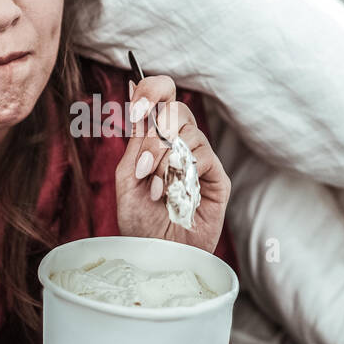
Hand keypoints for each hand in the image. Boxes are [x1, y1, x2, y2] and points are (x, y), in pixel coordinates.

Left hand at [116, 74, 230, 254]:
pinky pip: (203, 156)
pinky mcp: (217, 178)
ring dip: (164, 162)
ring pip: (188, 134)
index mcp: (156, 140)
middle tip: (142, 166)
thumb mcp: (127, 177)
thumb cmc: (140, 223)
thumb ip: (135, 137)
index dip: (152, 91)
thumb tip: (133, 86)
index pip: (162, 96)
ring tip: (155, 190)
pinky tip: (173, 196)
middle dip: (154, 137)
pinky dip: (183, 174)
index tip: (138, 107)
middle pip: (176, 109)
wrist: (157, 256)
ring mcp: (200, 160)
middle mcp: (180, 145)